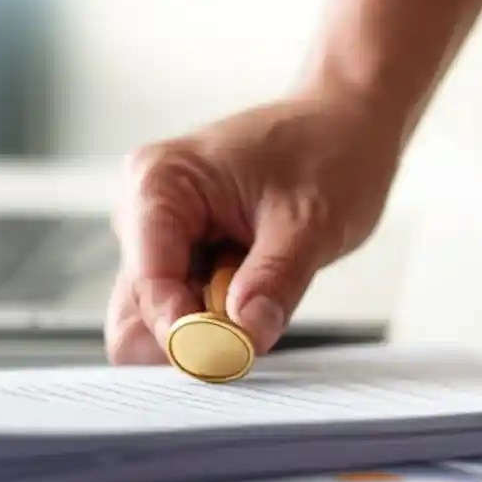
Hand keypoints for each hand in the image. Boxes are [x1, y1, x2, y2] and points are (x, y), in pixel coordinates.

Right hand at [106, 92, 404, 363]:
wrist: (346, 125)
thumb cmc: (329, 151)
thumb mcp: (312, 221)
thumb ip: (275, 281)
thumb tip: (245, 338)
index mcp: (159, 183)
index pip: (148, 283)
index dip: (184, 332)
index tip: (231, 357)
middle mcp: (144, 210)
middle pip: (136, 311)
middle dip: (189, 339)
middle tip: (249, 340)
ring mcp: (158, 236)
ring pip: (157, 319)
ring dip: (208, 331)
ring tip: (263, 298)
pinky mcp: (181, 256)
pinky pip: (184, 310)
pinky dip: (218, 322)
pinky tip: (257, 296)